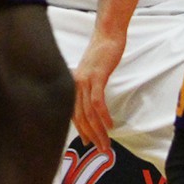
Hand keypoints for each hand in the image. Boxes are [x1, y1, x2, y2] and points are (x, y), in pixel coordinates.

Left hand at [71, 31, 125, 151]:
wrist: (108, 35)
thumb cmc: (102, 53)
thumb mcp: (92, 72)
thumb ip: (89, 87)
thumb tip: (92, 104)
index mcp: (72, 84)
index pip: (73, 113)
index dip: (81, 130)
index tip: (88, 143)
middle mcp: (74, 84)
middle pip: (80, 117)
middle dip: (91, 136)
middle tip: (100, 149)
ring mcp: (84, 80)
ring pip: (89, 113)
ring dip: (98, 131)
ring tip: (106, 144)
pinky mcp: (96, 76)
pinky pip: (98, 101)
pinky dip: (103, 116)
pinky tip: (110, 126)